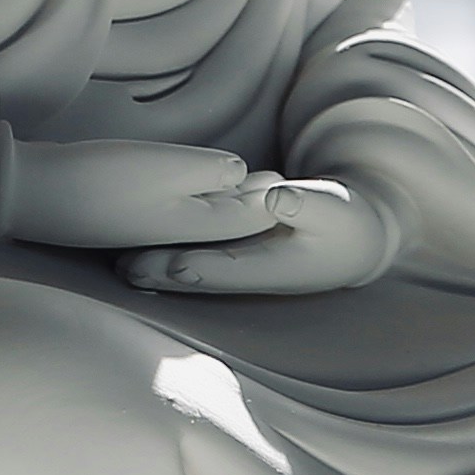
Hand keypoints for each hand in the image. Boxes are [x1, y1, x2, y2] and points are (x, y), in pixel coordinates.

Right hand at [0, 137, 283, 255]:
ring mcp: (149, 229)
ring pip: (203, 217)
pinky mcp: (125, 218)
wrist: (36, 196)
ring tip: (250, 182)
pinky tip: (193, 186)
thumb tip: (244, 172)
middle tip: (281, 180)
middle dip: (255, 203)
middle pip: (229, 220)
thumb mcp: (170, 168)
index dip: (276, 199)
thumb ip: (214, 170)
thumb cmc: (104, 180)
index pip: (253, 217)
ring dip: (227, 200)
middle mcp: (177, 235)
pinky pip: (176, 212)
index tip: (297, 182)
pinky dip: (196, 199)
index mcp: (197, 228)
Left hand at [120, 175, 396, 298]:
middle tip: (121, 268)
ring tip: (118, 263)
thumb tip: (275, 197)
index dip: (191, 264)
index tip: (160, 263)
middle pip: (199, 275)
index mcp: (275, 269)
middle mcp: (253, 277)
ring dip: (159, 267)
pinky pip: (201, 257)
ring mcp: (244, 269)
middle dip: (160, 273)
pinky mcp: (240, 257)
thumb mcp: (332, 208)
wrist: (357, 241)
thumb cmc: (348, 222)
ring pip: (195, 269)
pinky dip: (173, 253)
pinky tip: (142, 249)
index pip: (225, 269)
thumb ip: (305, 203)